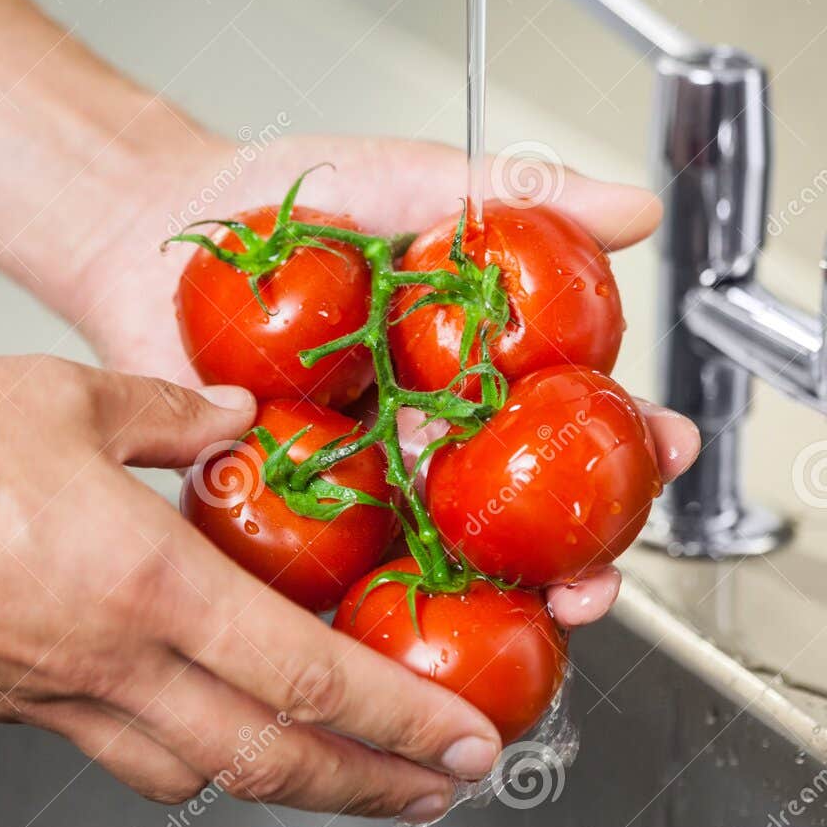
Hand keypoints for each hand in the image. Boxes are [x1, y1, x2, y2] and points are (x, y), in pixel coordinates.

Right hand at [0, 351, 511, 820]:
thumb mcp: (63, 397)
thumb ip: (167, 412)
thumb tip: (230, 418)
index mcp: (145, 588)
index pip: (307, 677)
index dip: (399, 720)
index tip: (462, 743)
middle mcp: (110, 668)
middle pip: (269, 760)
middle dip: (368, 787)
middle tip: (435, 795)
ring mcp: (53, 702)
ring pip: (195, 773)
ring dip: (278, 781)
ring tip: (333, 774)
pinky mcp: (3, 708)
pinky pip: (116, 749)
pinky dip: (180, 749)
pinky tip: (192, 726)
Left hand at [62, 129, 699, 624]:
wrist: (158, 224)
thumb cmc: (286, 202)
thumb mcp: (409, 182)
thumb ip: (516, 194)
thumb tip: (632, 207)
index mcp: (467, 373)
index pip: (570, 419)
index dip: (631, 443)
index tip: (669, 448)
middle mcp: (422, 440)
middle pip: (520, 520)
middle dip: (576, 565)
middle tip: (597, 581)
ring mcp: (355, 485)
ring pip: (438, 568)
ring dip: (486, 612)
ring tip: (519, 624)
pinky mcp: (277, 518)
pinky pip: (324, 582)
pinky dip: (360, 621)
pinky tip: (395, 645)